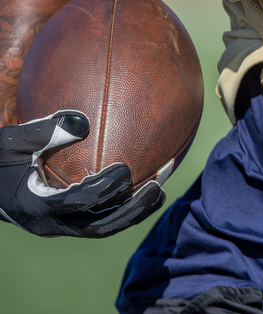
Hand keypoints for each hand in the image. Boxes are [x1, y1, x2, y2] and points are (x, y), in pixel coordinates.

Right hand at [0, 111, 163, 237]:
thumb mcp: (10, 143)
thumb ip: (43, 131)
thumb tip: (84, 121)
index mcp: (36, 205)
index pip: (77, 202)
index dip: (104, 188)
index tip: (126, 169)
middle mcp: (50, 223)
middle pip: (98, 227)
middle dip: (131, 211)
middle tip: (158, 188)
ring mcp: (58, 227)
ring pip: (101, 229)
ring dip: (132, 213)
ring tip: (159, 192)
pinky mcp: (64, 224)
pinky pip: (97, 221)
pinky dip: (120, 209)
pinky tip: (141, 189)